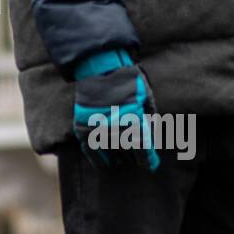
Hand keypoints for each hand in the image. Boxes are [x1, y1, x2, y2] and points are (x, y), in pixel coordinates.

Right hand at [72, 49, 159, 170]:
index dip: (148, 160)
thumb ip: (149, 118)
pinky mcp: (83, 128)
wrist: (99, 67)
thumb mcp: (147, 96)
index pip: (142, 151)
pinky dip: (97, 159)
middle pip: (126, 153)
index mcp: (134, 122)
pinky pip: (90, 150)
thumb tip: (150, 136)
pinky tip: (104, 162)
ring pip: (109, 154)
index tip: (151, 165)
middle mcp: (115, 129)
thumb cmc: (127, 80)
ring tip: (120, 160)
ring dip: (117, 159)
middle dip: (133, 157)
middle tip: (135, 159)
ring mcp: (97, 129)